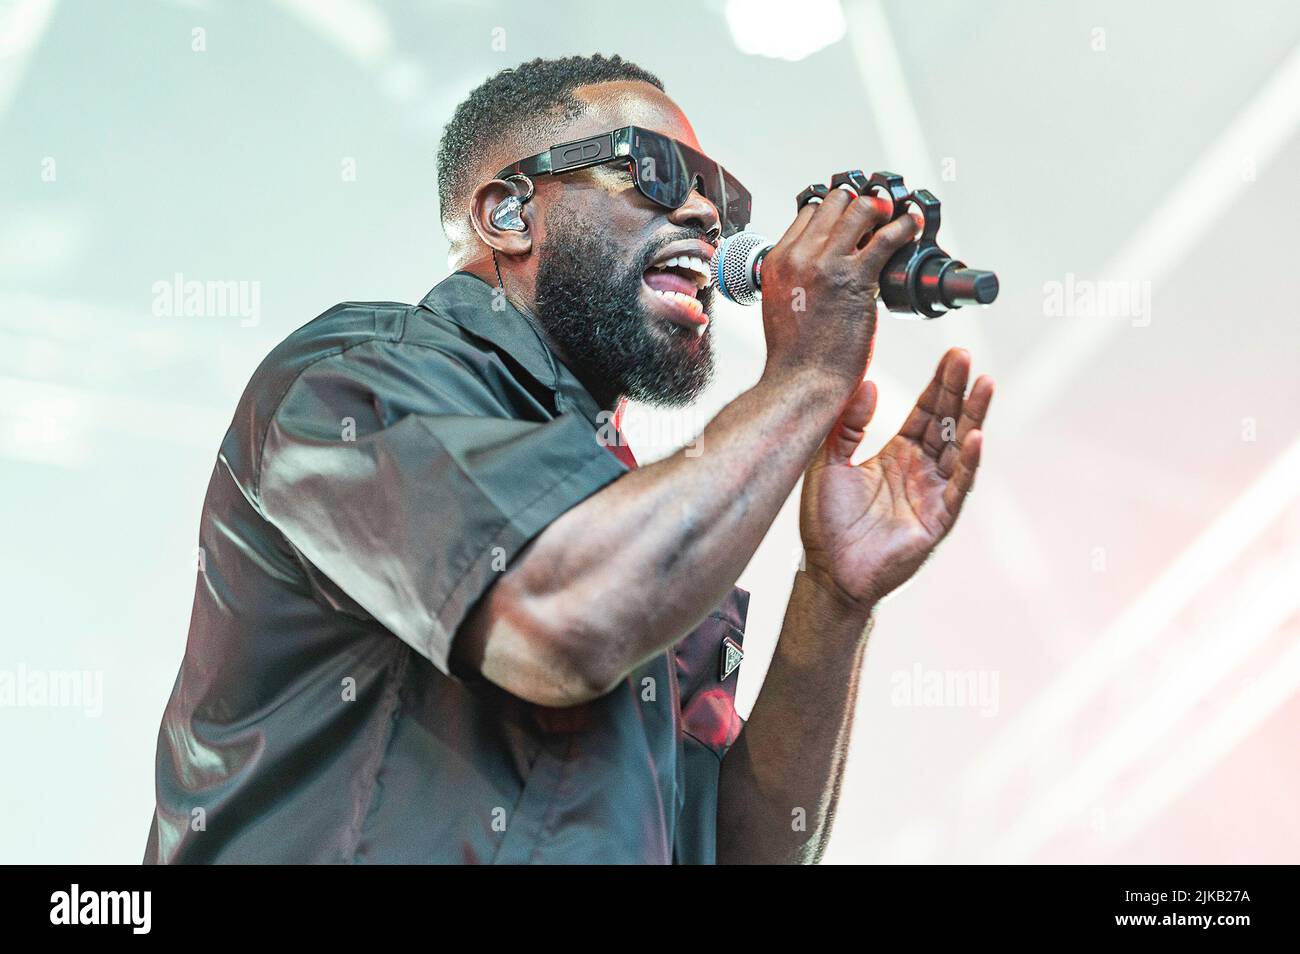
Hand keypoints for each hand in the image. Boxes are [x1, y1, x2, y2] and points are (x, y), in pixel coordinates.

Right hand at [758, 189, 916, 392]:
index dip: (834, 211)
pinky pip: (886, 237)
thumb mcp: (781, 304)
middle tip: (877, 210)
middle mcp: (799, 257)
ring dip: (883, 207)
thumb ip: (796, 278)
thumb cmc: (795, 355)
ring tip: (895, 214)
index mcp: (777, 261)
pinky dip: (904, 225)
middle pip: (833, 202)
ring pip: (860, 209)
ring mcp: (826, 265)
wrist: (802, 381)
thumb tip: (820, 264)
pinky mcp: (855, 278)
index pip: (808, 213)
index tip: (852, 216)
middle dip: (859, 202)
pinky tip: (912, 226)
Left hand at [799, 348, 993, 608]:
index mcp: (898, 454)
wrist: (827, 571)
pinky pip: (958, 487)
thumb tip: (866, 384)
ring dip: (974, 417)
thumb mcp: (828, 461)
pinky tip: (977, 437)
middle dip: (958, 389)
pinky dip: (969, 463)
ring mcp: (932, 493)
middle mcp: (920, 470)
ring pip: (960, 448)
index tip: (952, 354)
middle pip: (947, 422)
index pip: (925, 411)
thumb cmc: (826, 522)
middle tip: (966, 357)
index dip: (939, 384)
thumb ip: (846, 424)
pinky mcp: (938, 519)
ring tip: (984, 384)